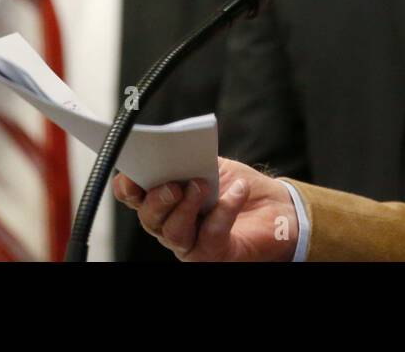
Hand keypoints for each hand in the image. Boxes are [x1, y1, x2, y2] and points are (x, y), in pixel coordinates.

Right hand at [113, 157, 298, 261]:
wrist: (276, 208)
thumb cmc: (237, 186)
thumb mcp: (213, 165)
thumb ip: (191, 160)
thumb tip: (176, 150)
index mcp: (164, 201)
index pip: (135, 197)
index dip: (128, 187)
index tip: (132, 174)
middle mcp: (171, 225)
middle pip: (150, 218)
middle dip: (157, 199)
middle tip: (174, 184)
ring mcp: (191, 244)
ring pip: (174, 232)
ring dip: (187, 206)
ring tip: (202, 186)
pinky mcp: (214, 254)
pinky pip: (211, 235)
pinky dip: (225, 209)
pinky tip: (238, 192)